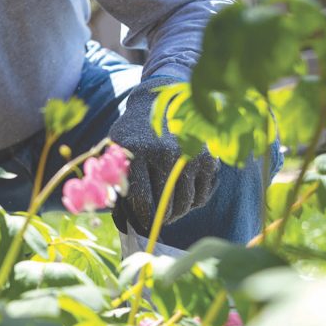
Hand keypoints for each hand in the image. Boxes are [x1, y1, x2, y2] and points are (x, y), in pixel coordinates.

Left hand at [109, 77, 218, 235]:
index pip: (142, 200)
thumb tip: (124, 225)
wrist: (160, 101)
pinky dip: (191, 204)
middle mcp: (165, 153)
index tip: (140, 224)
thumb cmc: (133, 134)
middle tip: (153, 222)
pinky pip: (201, 196)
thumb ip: (118, 184)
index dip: (141, 219)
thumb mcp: (118, 152)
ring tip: (167, 212)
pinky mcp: (208, 158)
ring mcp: (189, 155)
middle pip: (165, 206)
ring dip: (175, 214)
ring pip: (184, 204)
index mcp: (137, 152)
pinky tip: (180, 198)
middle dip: (157, 220)